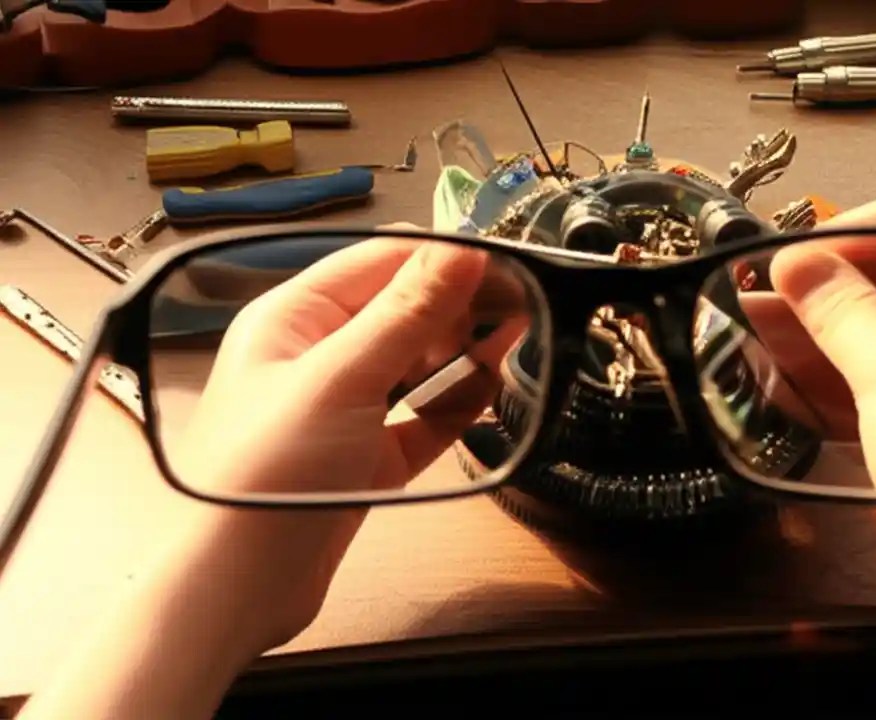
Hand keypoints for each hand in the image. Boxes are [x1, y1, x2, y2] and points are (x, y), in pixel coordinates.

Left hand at [163, 229, 524, 651]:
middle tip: (525, 306)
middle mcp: (316, 356)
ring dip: (463, 352)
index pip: (380, 261)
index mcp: (293, 318)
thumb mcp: (341, 379)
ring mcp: (342, 409)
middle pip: (402, 310)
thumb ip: (407, 312)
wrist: (235, 587)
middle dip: (460, 305)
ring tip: (520, 339)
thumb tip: (465, 250)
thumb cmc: (266, 474)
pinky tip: (491, 390)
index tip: (509, 263)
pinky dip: (455, 403)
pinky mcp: (365, 459)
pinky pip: (421, 418)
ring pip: (416, 363)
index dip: (444, 259)